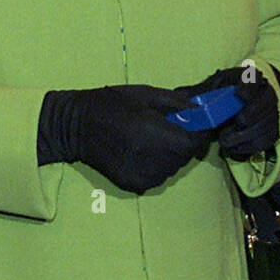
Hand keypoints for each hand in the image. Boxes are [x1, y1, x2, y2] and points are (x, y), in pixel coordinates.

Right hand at [37, 85, 212, 193]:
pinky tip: (141, 151)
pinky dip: (157, 164)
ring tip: (152, 138)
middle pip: (186, 156)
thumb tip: (203, 111)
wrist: (75, 126)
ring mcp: (144, 176)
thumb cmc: (112, 104)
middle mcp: (154, 160)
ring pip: (174, 167)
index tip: (198, 123)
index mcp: (157, 134)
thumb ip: (178, 104)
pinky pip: (159, 175)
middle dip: (185, 141)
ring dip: (172, 154)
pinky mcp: (135, 185)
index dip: (201, 132)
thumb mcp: (147, 94)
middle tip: (169, 127)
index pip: (196, 141)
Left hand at [178, 65, 279, 158]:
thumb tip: (179, 97)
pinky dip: (249, 147)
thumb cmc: (211, 101)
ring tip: (225, 140)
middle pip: (267, 102)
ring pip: (267, 124)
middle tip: (237, 123)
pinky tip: (233, 148)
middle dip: (252, 115)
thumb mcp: (201, 93)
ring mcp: (270, 113)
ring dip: (246, 135)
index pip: (254, 77)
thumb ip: (192, 95)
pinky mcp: (271, 130)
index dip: (250, 86)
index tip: (240, 95)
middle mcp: (264, 93)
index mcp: (246, 78)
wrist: (222, 116)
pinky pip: (266, 141)